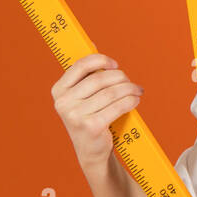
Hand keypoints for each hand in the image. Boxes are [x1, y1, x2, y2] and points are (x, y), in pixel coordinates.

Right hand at [51, 53, 143, 168]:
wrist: (91, 152)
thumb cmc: (90, 119)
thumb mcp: (82, 97)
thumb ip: (86, 74)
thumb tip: (91, 44)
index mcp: (58, 91)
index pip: (81, 66)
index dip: (101, 61)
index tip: (115, 65)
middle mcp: (63, 102)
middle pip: (100, 79)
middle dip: (121, 78)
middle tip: (132, 83)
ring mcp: (75, 115)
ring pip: (111, 92)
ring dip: (130, 89)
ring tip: (138, 91)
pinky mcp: (91, 126)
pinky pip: (117, 106)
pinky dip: (130, 101)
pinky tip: (136, 100)